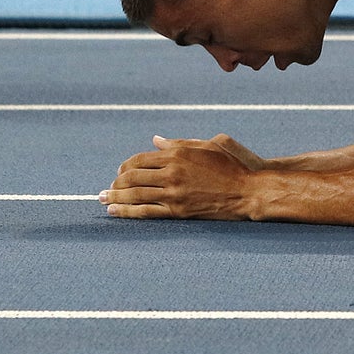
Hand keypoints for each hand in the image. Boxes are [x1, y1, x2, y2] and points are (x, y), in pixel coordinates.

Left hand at [101, 135, 252, 219]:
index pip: (139, 159)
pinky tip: (114, 211)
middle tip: (108, 188)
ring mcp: (173, 193)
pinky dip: (126, 212)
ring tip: (103, 200)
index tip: (120, 172)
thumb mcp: (210, 144)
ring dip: (114, 198)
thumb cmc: (234, 165)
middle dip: (115, 183)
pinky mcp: (177, 210)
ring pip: (133, 195)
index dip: (125, 166)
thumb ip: (179, 143)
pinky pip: (145, 212)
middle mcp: (172, 172)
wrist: (249, 190)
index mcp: (178, 153)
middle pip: (131, 177)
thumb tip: (156, 140)